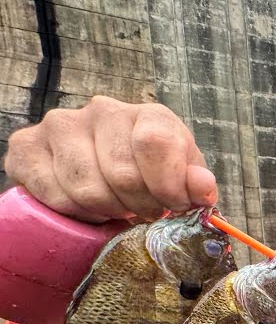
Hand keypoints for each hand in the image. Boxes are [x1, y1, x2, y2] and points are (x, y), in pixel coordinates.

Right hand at [4, 96, 217, 223]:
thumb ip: (196, 182)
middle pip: (122, 174)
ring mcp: (60, 125)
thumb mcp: (184, 177)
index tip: (173, 205)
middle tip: (143, 211)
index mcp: (148, 114)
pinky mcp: (26, 147)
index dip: (168, 186)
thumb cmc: (150, 174)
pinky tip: (88, 206)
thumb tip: (202, 187)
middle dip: (139, 206)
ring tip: (118, 207)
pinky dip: (76, 212)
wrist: (100, 170)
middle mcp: (102, 110)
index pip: (155, 144)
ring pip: (87, 189)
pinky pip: (54, 195)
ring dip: (108, 211)